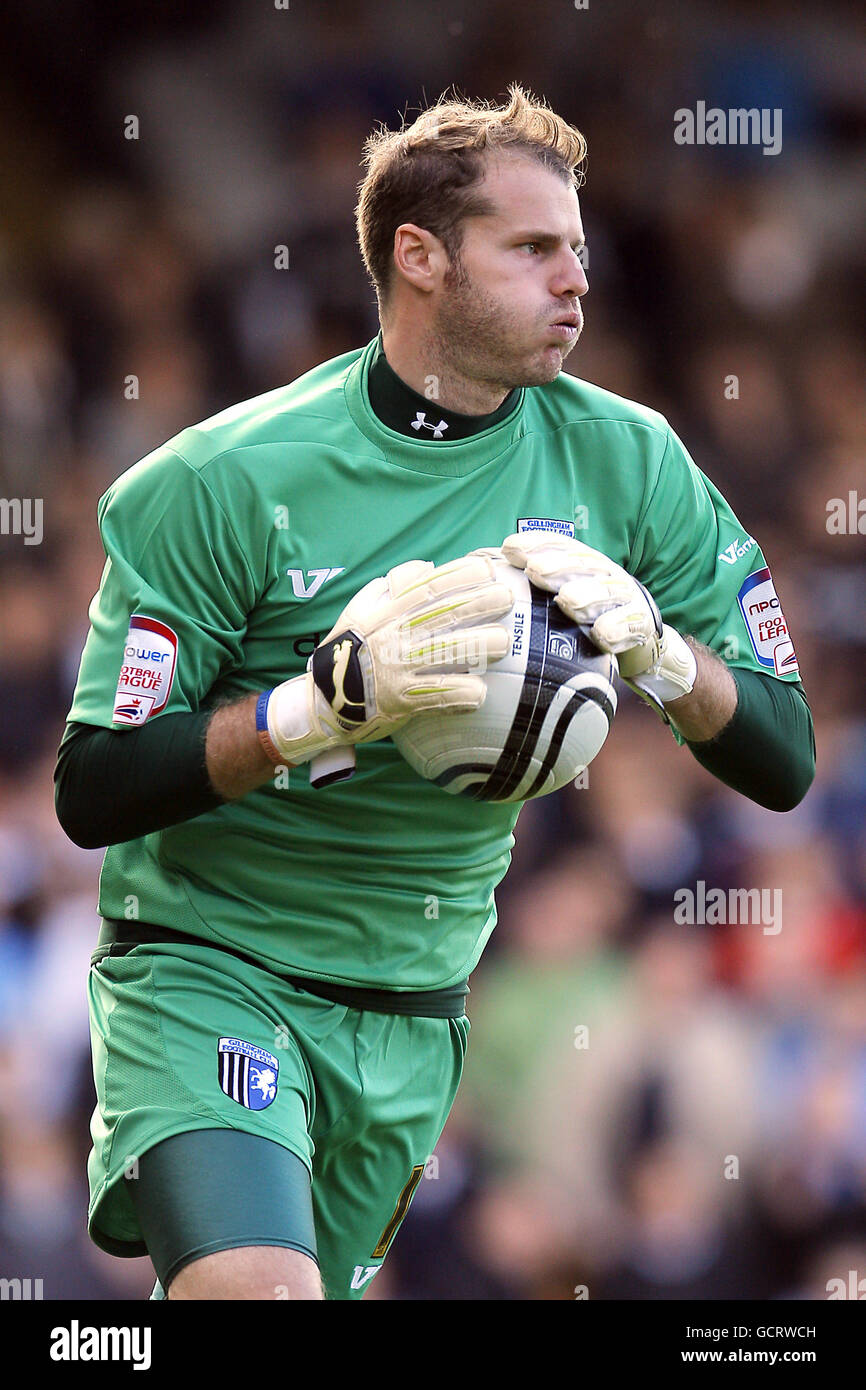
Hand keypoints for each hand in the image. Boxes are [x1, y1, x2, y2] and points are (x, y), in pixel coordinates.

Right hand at [258, 554, 512, 782]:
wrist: (326, 696)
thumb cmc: (351, 647)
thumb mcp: (363, 607)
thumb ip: (395, 585)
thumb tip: (429, 567)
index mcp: (390, 612)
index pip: (429, 588)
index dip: (459, 576)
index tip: (487, 569)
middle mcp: (397, 637)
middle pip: (443, 616)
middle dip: (478, 604)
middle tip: (506, 597)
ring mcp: (400, 669)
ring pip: (444, 654)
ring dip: (476, 647)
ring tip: (502, 641)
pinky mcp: (403, 701)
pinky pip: (435, 698)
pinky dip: (458, 696)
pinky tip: (480, 693)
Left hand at [500, 532, 695, 713]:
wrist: (639, 642)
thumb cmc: (588, 618)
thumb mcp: (559, 599)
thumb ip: (529, 586)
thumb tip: (480, 569)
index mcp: (584, 565)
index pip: (560, 547)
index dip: (536, 544)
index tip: (509, 549)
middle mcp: (606, 576)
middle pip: (584, 566)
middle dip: (559, 566)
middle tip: (535, 571)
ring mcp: (626, 599)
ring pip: (609, 593)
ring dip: (588, 595)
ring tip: (567, 601)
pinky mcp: (642, 626)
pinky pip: (632, 627)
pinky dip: (618, 630)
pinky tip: (602, 634)